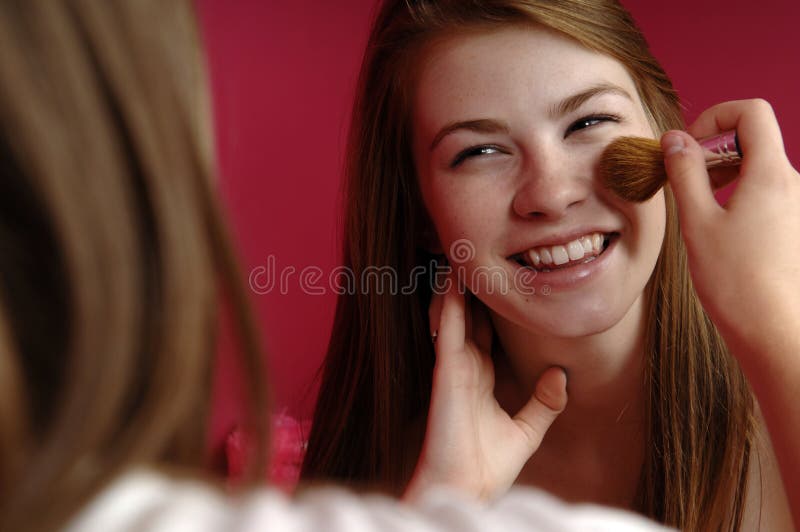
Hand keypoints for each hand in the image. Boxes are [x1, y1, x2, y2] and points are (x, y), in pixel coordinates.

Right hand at [404, 271, 566, 501]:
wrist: (466, 488)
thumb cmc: (486, 465)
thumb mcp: (526, 431)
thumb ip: (544, 404)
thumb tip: (562, 375)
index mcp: (480, 377)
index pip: (485, 330)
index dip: (489, 305)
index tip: (501, 277)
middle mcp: (465, 366)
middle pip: (468, 315)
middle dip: (471, 286)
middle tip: (478, 251)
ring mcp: (453, 366)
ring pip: (454, 314)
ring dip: (457, 284)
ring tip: (463, 251)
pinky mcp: (446, 371)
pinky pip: (448, 328)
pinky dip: (448, 302)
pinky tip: (453, 278)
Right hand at [662, 99, 799, 375]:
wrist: (773, 329)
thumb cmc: (735, 280)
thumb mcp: (697, 221)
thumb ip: (684, 173)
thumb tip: (675, 139)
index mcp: (771, 174)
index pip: (752, 112)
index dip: (716, 116)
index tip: (690, 146)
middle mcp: (793, 183)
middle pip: (755, 138)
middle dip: (714, 149)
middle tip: (685, 179)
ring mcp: (797, 205)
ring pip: (759, 167)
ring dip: (724, 174)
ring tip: (697, 206)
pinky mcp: (794, 226)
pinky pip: (766, 193)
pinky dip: (737, 195)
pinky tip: (718, 227)